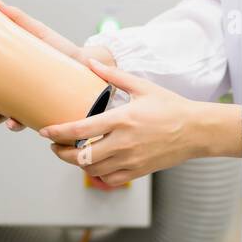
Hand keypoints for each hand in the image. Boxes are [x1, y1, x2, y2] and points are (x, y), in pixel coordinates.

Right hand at [0, 0, 116, 130]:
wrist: (86, 64)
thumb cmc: (59, 50)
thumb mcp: (35, 33)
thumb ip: (15, 19)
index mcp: (1, 73)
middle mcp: (7, 91)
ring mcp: (21, 104)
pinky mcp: (38, 113)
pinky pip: (21, 123)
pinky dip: (14, 123)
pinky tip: (12, 121)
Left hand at [40, 58, 241, 186]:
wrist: (196, 130)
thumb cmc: (170, 107)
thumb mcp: (142, 86)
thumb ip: (113, 75)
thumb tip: (90, 63)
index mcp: (122, 119)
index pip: (80, 131)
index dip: (58, 132)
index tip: (45, 131)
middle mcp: (124, 143)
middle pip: (80, 156)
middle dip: (61, 153)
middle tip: (54, 146)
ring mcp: (131, 160)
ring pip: (92, 170)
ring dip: (78, 163)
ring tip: (73, 153)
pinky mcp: (138, 171)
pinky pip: (109, 179)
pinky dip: (97, 174)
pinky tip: (94, 163)